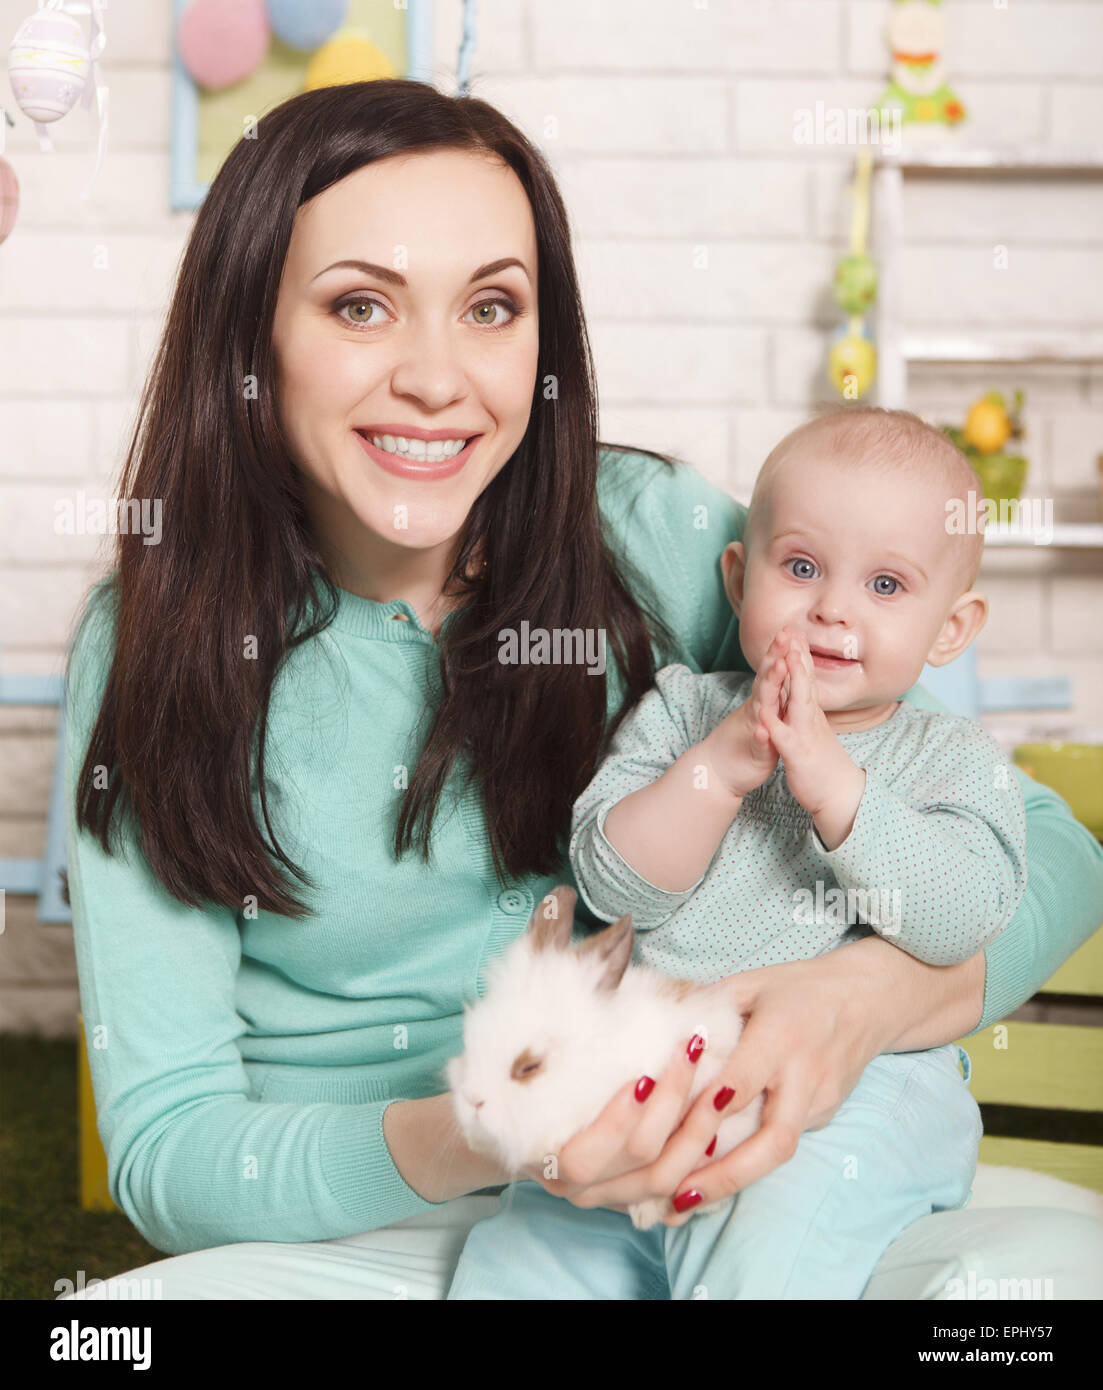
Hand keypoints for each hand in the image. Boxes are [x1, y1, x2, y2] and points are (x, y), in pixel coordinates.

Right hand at [515, 1032, 721, 1217]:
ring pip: (664, 1178)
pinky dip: (700, 1149)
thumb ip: (550, 1031)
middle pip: (636, 1161)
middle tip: (690, 1051)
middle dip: (671, 1106)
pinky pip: (677, 1182)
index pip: (585, 1158)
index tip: (644, 1076)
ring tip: (715, 1078)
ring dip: (697, 1127)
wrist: (509, 1111)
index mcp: (538, 1155)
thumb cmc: (521, 1069)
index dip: (618, 1122)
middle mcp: (571, 1185)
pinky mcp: (631, 1191)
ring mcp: (603, 1194)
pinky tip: (716, 1112)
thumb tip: (582, 980)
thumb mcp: (525, 1047)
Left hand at [639, 950, 892, 1227]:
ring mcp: (820, 1100)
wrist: (868, 997)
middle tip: (678, 1197)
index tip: (670, 1138)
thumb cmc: (799, 986)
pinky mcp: (826, 1114)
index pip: (743, 1082)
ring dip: (733, 1180)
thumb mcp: (751, 984)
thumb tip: (662, 1037)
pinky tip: (712, 1176)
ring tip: (686, 1202)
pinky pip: (784, 1142)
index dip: (707, 1111)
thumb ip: (709, 1009)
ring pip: (779, 1151)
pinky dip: (748, 1161)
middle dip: (725, 1174)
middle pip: (773, 1140)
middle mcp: (804, 1074)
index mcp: (781, 1035)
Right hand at [700, 630, 790, 797]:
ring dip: (771, 684)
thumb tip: (777, 669)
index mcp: (764, 700)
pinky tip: (765, 727)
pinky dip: (762, 733)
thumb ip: (769, 693)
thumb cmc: (745, 741)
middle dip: (775, 655)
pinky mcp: (754, 750)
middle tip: (784, 633)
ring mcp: (754, 727)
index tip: (792, 627)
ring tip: (779, 666)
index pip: (773, 670)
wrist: (720, 771)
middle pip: (767, 678)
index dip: (782, 650)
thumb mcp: (762, 713)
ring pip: (763, 703)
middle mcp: (757, 708)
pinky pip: (759, 740)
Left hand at [757, 631, 852, 816]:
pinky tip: (765, 715)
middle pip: (805, 683)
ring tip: (785, 659)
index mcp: (811, 714)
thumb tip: (805, 692)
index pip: (806, 678)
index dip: (799, 654)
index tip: (793, 630)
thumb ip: (808, 710)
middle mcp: (811, 720)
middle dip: (798, 657)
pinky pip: (786, 741)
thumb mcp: (815, 731)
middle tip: (792, 630)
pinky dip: (775, 727)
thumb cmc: (823, 762)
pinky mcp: (799, 757)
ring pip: (799, 705)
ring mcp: (807, 736)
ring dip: (793, 681)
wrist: (839, 794)